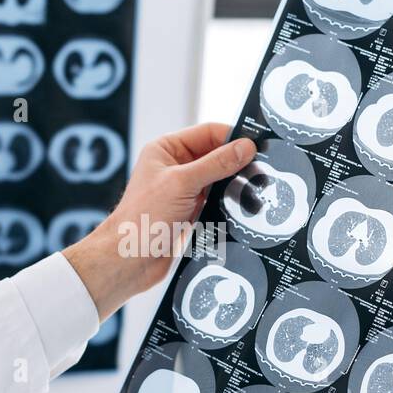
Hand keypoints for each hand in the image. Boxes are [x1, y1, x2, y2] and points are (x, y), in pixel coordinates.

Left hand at [63, 122, 255, 320]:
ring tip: (256, 187)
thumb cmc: (143, 218)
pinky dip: (229, 201)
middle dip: (236, 161)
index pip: (207, 133)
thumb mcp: (183, 184)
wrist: (130, 259)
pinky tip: (243, 205)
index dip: (232, 137)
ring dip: (234, 183)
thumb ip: (216, 164)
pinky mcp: (190, 211)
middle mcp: (174, 166)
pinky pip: (216, 200)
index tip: (257, 145)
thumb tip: (245, 147)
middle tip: (262, 167)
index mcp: (166, 149)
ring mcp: (183, 189)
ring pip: (218, 179)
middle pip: (215, 155)